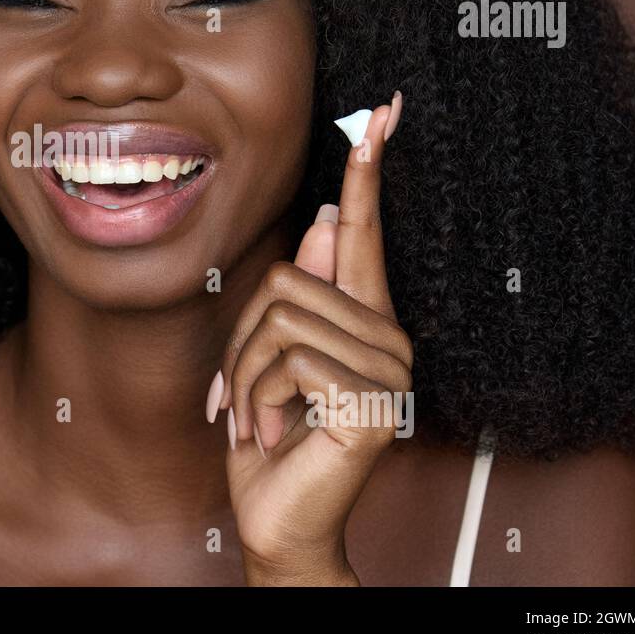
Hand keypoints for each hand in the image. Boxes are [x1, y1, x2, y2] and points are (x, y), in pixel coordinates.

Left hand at [210, 93, 410, 585]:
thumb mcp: (269, 360)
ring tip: (260, 419)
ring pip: (282, 318)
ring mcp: (388, 374)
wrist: (278, 521)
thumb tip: (326, 220)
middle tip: (246, 395)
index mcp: (366, 322)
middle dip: (245, 342)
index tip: (380, 112)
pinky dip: (257, 397)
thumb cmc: (271, 438)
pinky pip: (289, 359)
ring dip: (246, 374)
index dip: (368, 173)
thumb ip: (301, 296)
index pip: (367, 234)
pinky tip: (271, 434)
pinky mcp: (373, 405)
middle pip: (289, 282)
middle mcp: (390, 340)